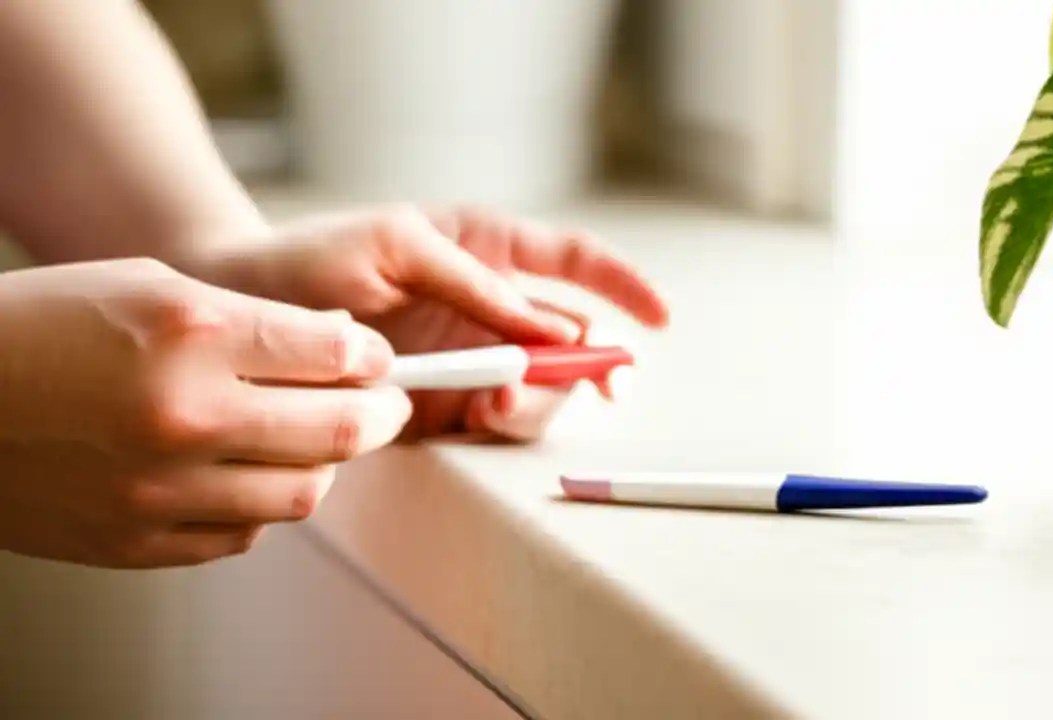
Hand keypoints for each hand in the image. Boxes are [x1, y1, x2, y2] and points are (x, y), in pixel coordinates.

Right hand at [0, 258, 409, 567]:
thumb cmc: (46, 326)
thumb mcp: (153, 287)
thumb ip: (257, 319)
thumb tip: (347, 349)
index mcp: (189, 334)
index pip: (336, 355)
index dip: (373, 358)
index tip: (376, 360)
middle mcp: (182, 417)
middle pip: (340, 432)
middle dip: (381, 415)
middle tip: (386, 405)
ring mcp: (159, 490)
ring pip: (303, 493)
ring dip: (327, 464)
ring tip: (318, 439)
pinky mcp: (137, 542)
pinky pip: (243, 533)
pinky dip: (262, 503)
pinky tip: (250, 472)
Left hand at [190, 205, 668, 440]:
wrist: (244, 315)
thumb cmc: (315, 259)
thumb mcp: (400, 246)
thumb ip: (477, 282)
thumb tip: (553, 326)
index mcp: (487, 250)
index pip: (575, 262)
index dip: (625, 286)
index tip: (660, 318)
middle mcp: (491, 306)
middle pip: (572, 339)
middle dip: (579, 364)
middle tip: (549, 378)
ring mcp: (473, 358)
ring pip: (544, 387)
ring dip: (539, 397)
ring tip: (496, 398)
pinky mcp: (447, 405)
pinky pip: (501, 419)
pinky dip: (507, 421)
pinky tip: (483, 412)